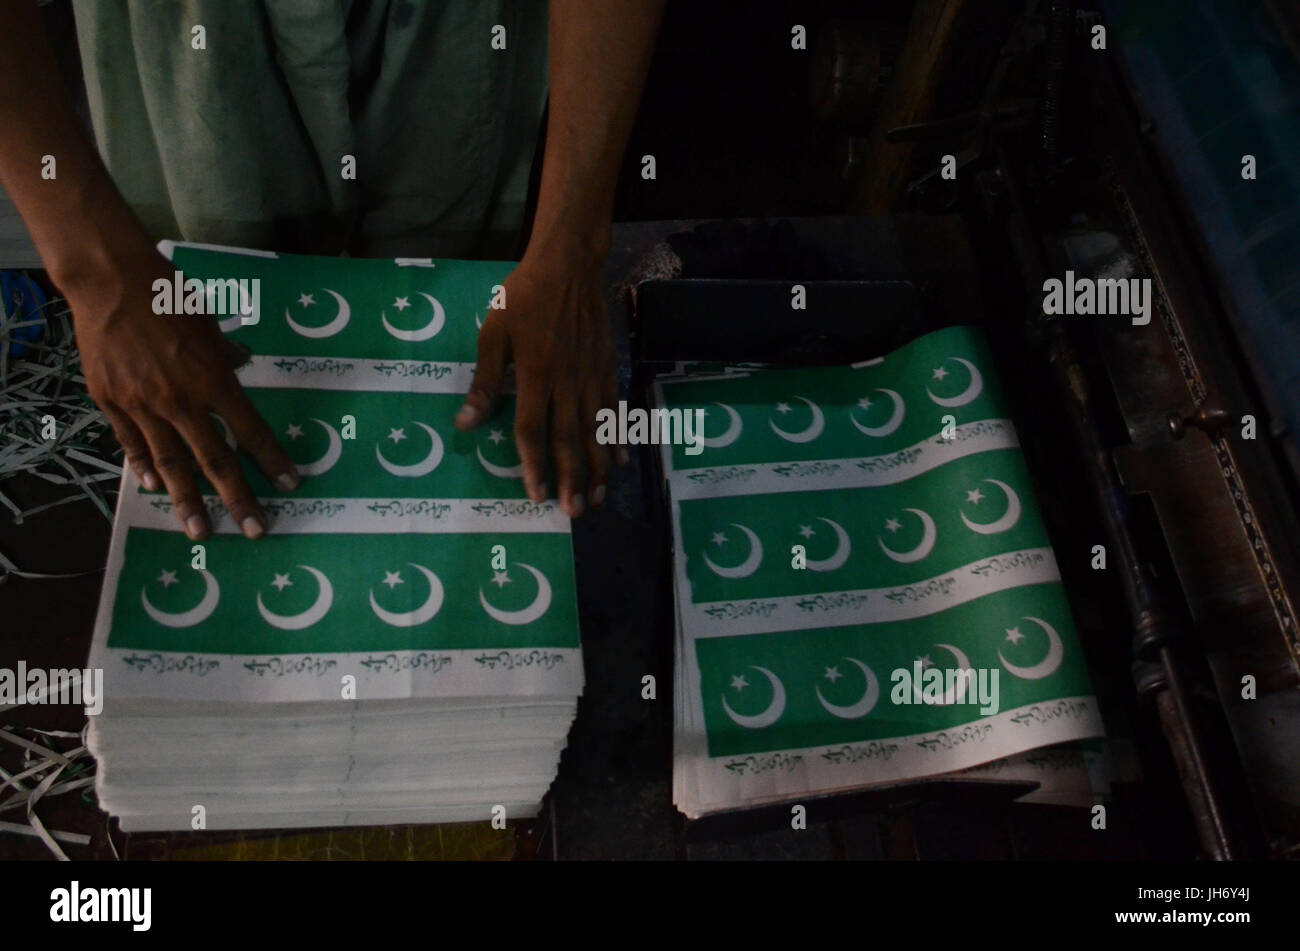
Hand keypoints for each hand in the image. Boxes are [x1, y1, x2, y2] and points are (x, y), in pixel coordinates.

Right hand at [68, 246, 298, 539]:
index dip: (272, 460)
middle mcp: (181, 401)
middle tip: (256, 531)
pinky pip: (132, 443)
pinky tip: (155, 490)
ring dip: (189, 501)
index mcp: (213, 380)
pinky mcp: (110, 401)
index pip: (251, 431)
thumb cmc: (168, 295)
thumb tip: (241, 363)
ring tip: (201, 532)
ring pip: (171, 464)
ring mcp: (142, 405)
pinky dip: (143, 468)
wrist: (109, 281)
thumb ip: (225, 353)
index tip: (290, 485)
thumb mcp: (210, 323)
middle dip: (238, 499)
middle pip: (215, 460)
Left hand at [454, 247, 621, 516]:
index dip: (533, 465)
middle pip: (569, 438)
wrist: (569, 266)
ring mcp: (591, 376)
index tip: (535, 495)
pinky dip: (617, 438)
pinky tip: (619, 462)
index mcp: (535, 372)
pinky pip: (613, 410)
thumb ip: (484, 381)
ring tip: (598, 499)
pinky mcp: (607, 369)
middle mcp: (567, 381)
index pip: (533, 429)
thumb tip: (464, 423)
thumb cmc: (523, 298)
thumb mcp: (493, 332)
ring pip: (595, 430)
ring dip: (597, 468)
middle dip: (571, 478)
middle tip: (573, 513)